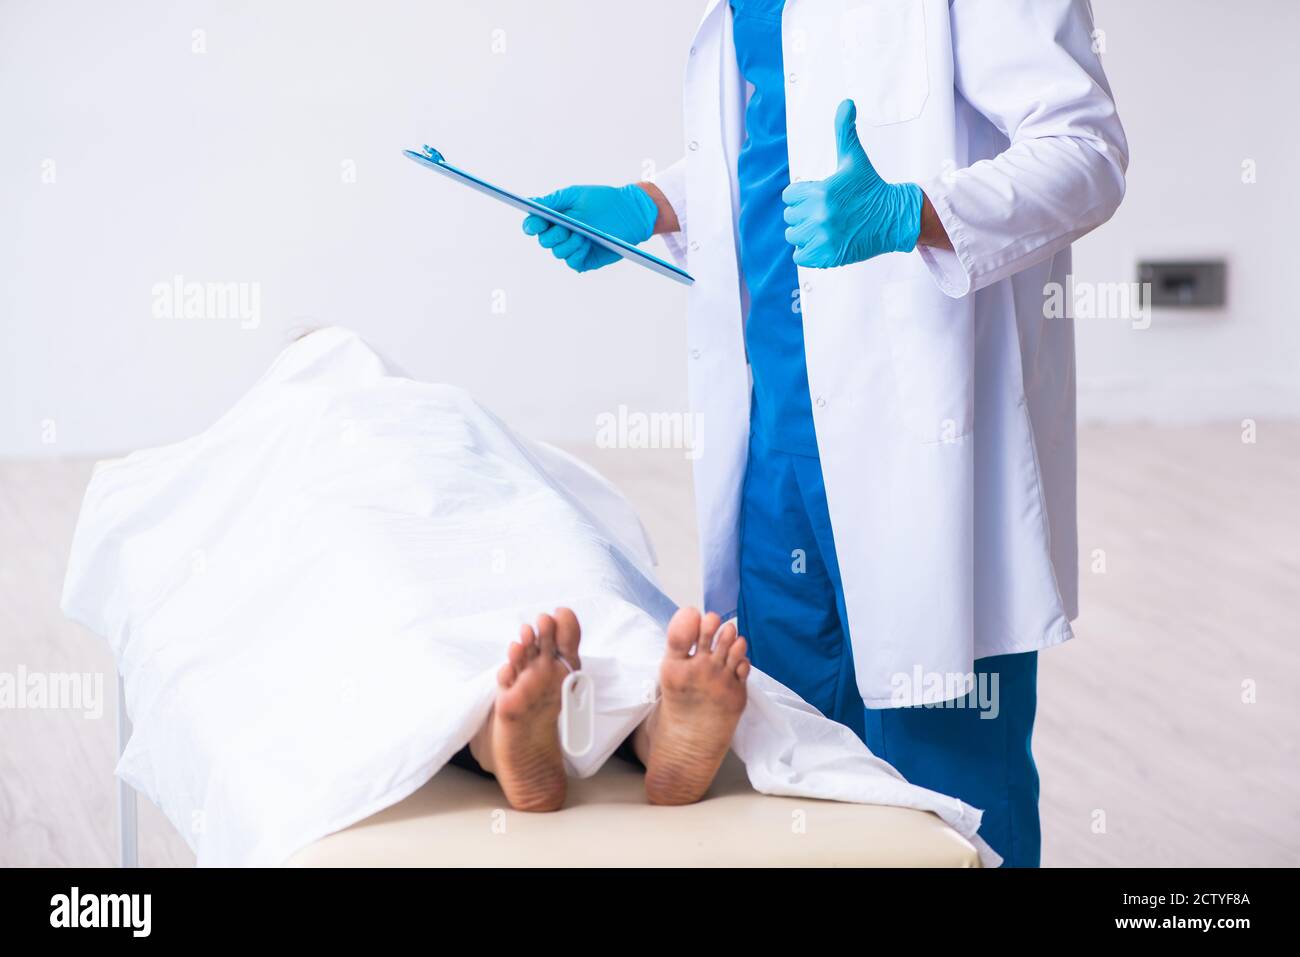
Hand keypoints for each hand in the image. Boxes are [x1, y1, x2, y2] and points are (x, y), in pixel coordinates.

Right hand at [522, 184, 657, 272]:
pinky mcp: (584, 260)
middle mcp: (560, 234)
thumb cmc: (603, 200)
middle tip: (567, 228)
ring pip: (557, 252)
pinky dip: (577, 253)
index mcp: (554, 217)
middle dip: (554, 234)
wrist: (629, 212)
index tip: (536, 224)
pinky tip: (587, 244)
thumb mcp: (575, 195)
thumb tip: (531, 203)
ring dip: (569, 243)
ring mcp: (571, 248)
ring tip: (584, 234)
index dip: (531, 226)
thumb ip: (552, 202)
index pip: (533, 225)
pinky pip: (572, 262)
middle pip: (544, 241)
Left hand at [781, 99, 923, 267]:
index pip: (789, 195)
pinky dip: (808, 252)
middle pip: (790, 216)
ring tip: (824, 227)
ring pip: (793, 236)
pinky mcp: (826, 256)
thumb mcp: (855, 159)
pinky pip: (800, 256)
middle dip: (803, 214)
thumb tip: (846, 103)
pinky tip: (823, 242)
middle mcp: (820, 215)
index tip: (819, 197)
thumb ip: (844, 131)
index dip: (802, 195)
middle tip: (825, 212)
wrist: (893, 218)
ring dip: (805, 233)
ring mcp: (823, 237)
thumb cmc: (871, 188)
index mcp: (821, 191)